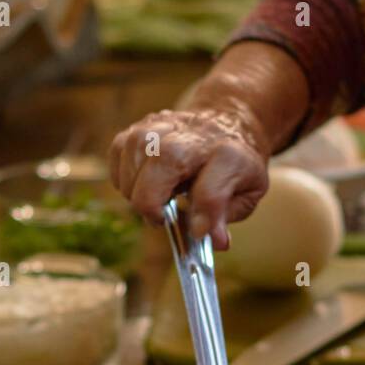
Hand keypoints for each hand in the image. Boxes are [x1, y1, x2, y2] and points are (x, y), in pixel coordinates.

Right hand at [108, 104, 269, 250]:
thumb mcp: (247, 193)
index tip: (196, 233)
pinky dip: (123, 175)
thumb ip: (227, 216)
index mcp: (229, 156)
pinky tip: (140, 183)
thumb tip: (216, 241)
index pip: (210, 193)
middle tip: (162, 217)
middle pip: (164, 165)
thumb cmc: (232, 166)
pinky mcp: (141, 125)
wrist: (223, 124)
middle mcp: (194, 136)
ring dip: (136, 189)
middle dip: (152, 202)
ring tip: (155, 198)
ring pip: (135, 157)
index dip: (201, 219)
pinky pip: (118, 150)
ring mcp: (164, 125)